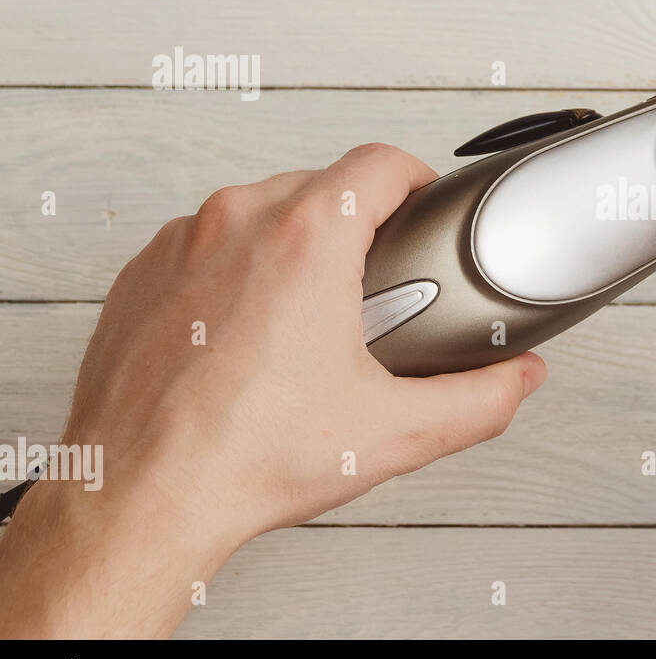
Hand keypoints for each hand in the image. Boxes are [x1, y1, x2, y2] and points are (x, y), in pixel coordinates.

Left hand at [0, 144, 544, 636]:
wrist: (138, 497)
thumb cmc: (241, 459)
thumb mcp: (393, 432)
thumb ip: (479, 400)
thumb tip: (514, 379)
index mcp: (306, 240)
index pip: (381, 162)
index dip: (417, 179)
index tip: (423, 207)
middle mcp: (237, 223)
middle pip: (324, 186)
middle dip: (360, 229)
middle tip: (376, 291)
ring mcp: (181, 243)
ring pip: (263, 211)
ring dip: (296, 246)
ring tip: (310, 318)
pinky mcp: (143, 271)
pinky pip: (208, 243)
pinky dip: (238, 271)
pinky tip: (249, 334)